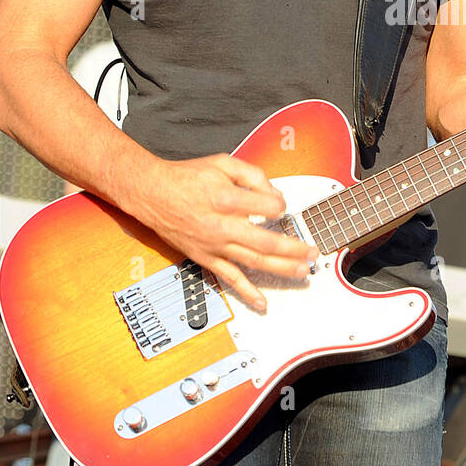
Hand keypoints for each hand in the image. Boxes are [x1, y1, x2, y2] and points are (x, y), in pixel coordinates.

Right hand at [132, 152, 315, 312]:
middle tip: (313, 252)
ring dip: (281, 269)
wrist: (153, 193)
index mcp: (227, 199)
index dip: (281, 205)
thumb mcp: (223, 163)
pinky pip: (229, 278)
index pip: (268, 207)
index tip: (282, 205)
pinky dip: (246, 292)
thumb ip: (253, 174)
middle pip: (266, 242)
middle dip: (294, 248)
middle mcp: (222, 226)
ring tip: (303, 271)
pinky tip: (262, 302)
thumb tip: (274, 194)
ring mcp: (214, 245)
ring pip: (254, 261)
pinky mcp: (206, 258)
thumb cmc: (188, 177)